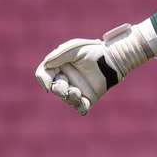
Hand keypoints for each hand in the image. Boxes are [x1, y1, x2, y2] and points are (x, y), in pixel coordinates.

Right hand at [35, 23, 156, 114]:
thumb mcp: (75, 48)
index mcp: (60, 68)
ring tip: (76, 93)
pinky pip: (82, 107)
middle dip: (58, 89)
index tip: (48, 83)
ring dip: (70, 97)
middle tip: (67, 88)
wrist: (114, 57)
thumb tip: (46, 64)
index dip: (43, 79)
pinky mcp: (89, 97)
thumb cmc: (94, 50)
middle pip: (54, 89)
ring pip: (67, 99)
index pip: (44, 75)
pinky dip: (81, 108)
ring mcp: (77, 89)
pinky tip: (83, 107)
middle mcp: (66, 80)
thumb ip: (60, 55)